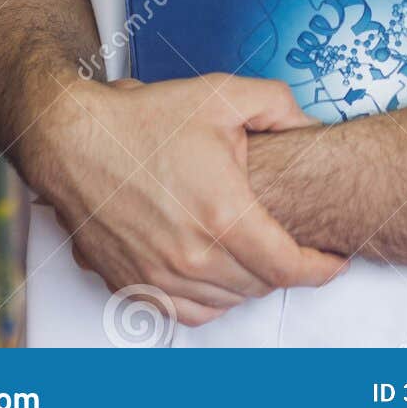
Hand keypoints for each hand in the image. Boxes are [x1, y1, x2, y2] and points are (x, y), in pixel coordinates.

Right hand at [20, 72, 347, 327]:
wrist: (73, 139)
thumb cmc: (142, 120)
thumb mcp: (221, 95)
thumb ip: (277, 105)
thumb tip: (309, 125)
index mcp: (223, 216)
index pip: (289, 266)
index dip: (320, 267)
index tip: (333, 258)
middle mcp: (192, 257)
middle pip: (260, 285)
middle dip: (285, 267)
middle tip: (293, 243)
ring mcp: (160, 276)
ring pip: (226, 302)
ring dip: (248, 284)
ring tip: (255, 253)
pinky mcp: (133, 284)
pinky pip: (186, 312)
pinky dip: (210, 300)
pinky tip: (215, 273)